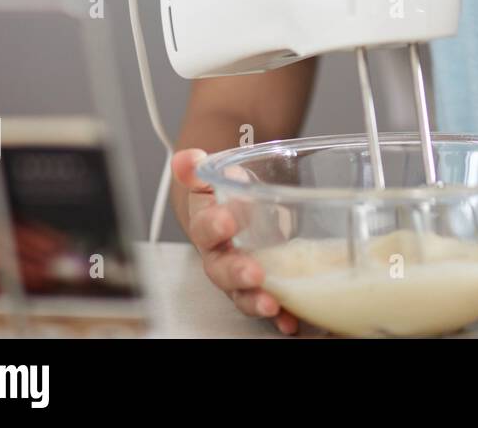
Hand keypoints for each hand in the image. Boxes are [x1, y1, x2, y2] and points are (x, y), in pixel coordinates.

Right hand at [171, 149, 297, 334]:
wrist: (233, 209)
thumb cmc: (223, 195)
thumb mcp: (212, 176)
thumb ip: (197, 169)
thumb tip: (186, 158)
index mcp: (208, 228)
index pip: (205, 228)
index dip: (214, 225)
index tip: (227, 219)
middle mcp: (222, 257)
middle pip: (222, 271)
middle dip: (236, 274)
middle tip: (253, 273)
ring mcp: (242, 275)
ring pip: (244, 294)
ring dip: (257, 301)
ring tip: (271, 305)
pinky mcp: (265, 285)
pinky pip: (270, 303)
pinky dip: (281, 315)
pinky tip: (292, 319)